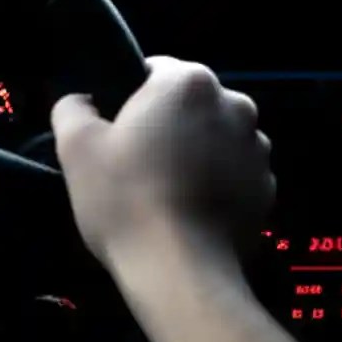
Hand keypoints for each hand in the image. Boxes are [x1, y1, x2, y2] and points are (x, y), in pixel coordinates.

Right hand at [50, 56, 272, 272]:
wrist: (179, 271)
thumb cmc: (125, 198)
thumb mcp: (75, 146)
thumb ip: (73, 108)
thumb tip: (81, 102)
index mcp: (189, 82)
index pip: (154, 69)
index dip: (128, 98)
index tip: (113, 131)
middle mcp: (235, 105)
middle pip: (188, 104)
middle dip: (165, 124)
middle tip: (133, 163)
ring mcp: (257, 149)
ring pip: (214, 138)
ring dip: (193, 152)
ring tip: (163, 191)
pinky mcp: (267, 189)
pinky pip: (232, 174)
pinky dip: (214, 183)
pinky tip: (187, 211)